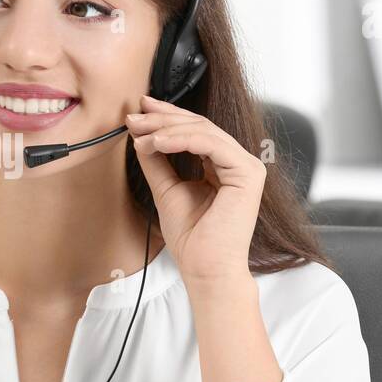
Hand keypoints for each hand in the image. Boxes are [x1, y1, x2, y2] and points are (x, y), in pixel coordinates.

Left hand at [127, 94, 266, 284]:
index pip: (194, 131)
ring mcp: (246, 166)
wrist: (205, 269)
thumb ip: (156, 161)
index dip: (166, 117)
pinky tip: (157, 143)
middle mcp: (237, 162)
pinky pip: (211, 144)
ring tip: (140, 133)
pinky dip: (181, 140)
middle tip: (134, 116)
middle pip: (199, 125)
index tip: (137, 112)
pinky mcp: (248, 172)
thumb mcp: (165, 189)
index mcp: (222, 166)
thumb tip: (139, 135)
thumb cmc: (191, 239)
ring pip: (204, 130)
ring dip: (166, 128)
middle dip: (162, 118)